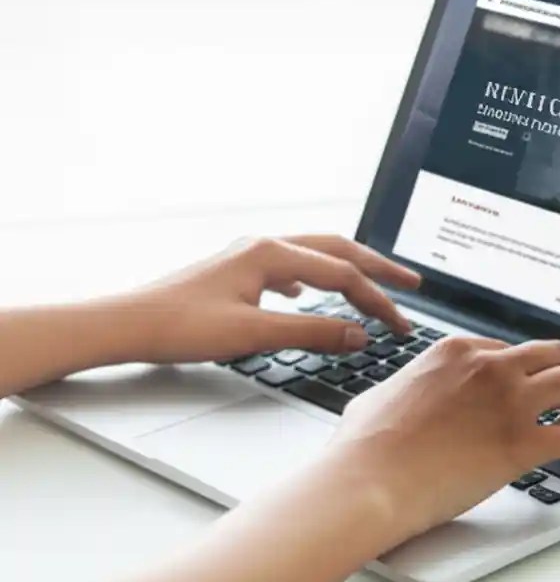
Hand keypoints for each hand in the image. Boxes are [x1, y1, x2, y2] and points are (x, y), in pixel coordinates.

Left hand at [123, 235, 421, 363]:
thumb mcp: (254, 334)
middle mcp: (263, 246)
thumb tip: (358, 334)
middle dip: (377, 268)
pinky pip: (291, 267)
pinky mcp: (238, 272)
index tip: (400, 324)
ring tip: (374, 285)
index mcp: (271, 254)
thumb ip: (311, 333)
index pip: (342, 274)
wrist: (126, 324)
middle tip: (412, 283)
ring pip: (314, 256)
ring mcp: (249, 257)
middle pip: (336, 251)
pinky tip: (309, 296)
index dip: (377, 300)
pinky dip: (315, 279)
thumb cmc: (179, 326)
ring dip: (349, 270)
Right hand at [330, 336, 559, 542]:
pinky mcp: (523, 444)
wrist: (367, 481)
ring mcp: (510, 403)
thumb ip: (408, 386)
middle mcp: (490, 369)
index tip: (526, 389)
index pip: (510, 350)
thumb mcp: (383, 393)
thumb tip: (407, 395)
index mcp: (458, 352)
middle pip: (554, 354)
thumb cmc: (365, 447)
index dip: (523, 373)